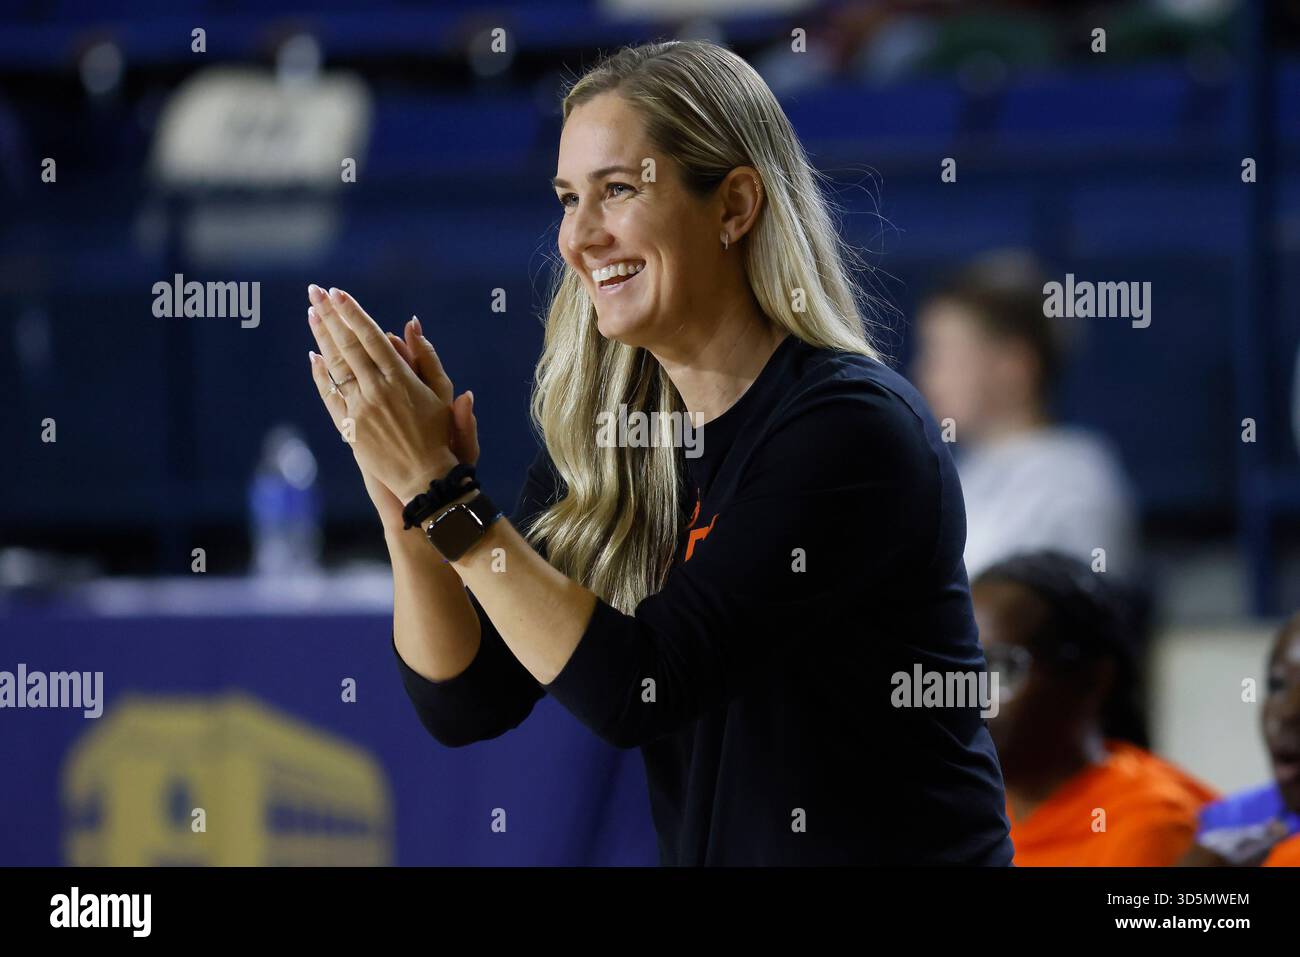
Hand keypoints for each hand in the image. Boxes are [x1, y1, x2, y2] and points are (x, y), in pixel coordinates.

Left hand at [306, 285, 471, 506]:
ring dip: (322, 338)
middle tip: (314, 292)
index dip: (352, 313)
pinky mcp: (350, 428)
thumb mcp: (441, 393)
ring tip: (311, 314)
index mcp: (400, 379)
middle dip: (330, 316)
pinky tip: (314, 356)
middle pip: (347, 346)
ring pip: (335, 367)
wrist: (423, 477)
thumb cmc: (440, 434)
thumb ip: (427, 358)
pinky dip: (321, 376)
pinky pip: (330, 396)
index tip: (337, 293)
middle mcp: (376, 390)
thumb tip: (412, 324)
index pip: (370, 337)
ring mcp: (360, 409)